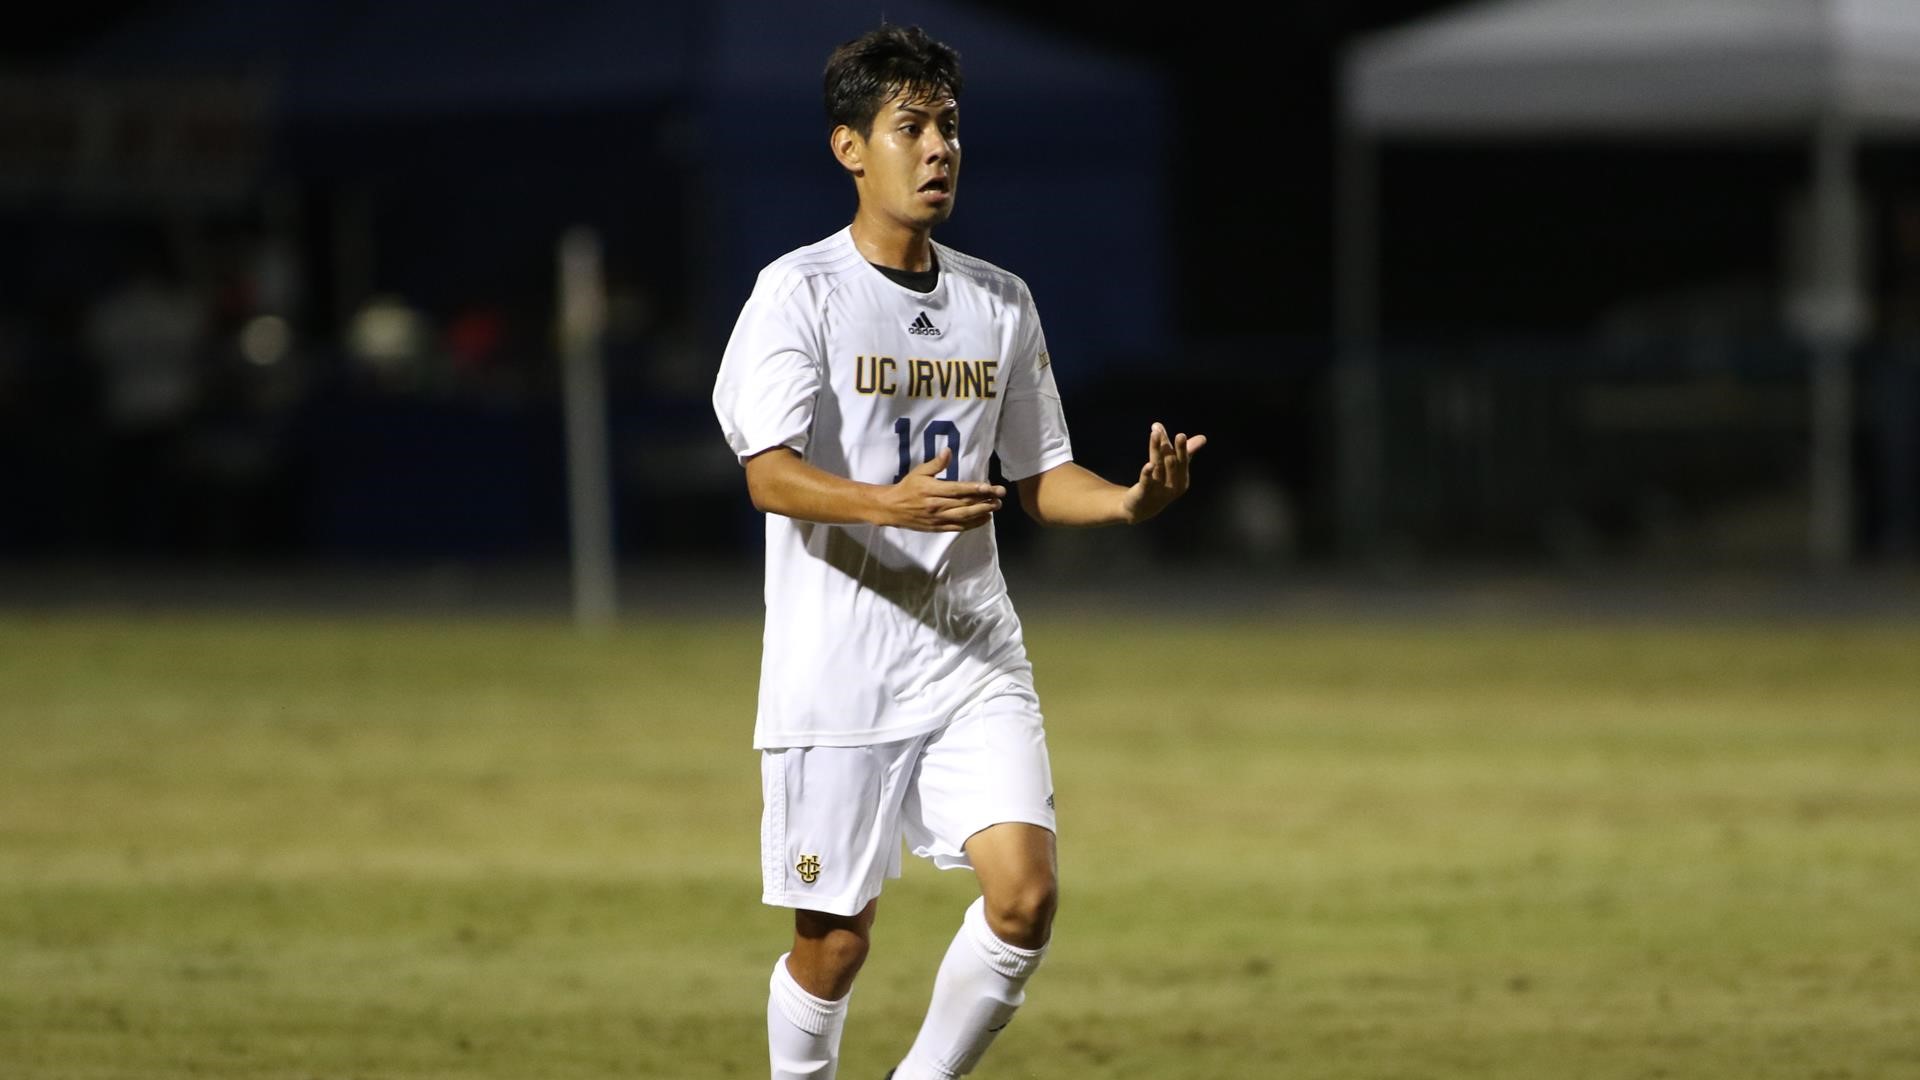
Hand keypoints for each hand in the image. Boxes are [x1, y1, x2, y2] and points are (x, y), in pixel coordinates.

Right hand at [879, 447, 1005, 531]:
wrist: (892, 508)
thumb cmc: (907, 487)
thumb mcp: (919, 472)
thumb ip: (936, 463)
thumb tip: (948, 451)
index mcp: (932, 490)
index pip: (958, 489)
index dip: (975, 488)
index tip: (990, 486)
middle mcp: (936, 505)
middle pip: (964, 503)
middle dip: (985, 500)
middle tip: (1000, 496)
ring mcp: (938, 518)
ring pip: (964, 516)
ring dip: (982, 512)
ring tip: (996, 506)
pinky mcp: (938, 528)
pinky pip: (958, 527)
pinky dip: (973, 524)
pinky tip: (985, 519)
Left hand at [1119, 422, 1205, 523]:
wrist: (1142, 508)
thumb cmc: (1161, 484)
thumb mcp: (1174, 469)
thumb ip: (1186, 453)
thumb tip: (1203, 437)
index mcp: (1182, 479)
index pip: (1182, 460)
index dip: (1181, 447)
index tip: (1180, 434)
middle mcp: (1173, 486)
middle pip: (1171, 462)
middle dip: (1168, 446)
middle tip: (1167, 432)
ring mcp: (1159, 491)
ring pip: (1158, 467)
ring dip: (1156, 449)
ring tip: (1154, 434)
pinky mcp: (1144, 493)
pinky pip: (1146, 482)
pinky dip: (1147, 473)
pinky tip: (1148, 464)